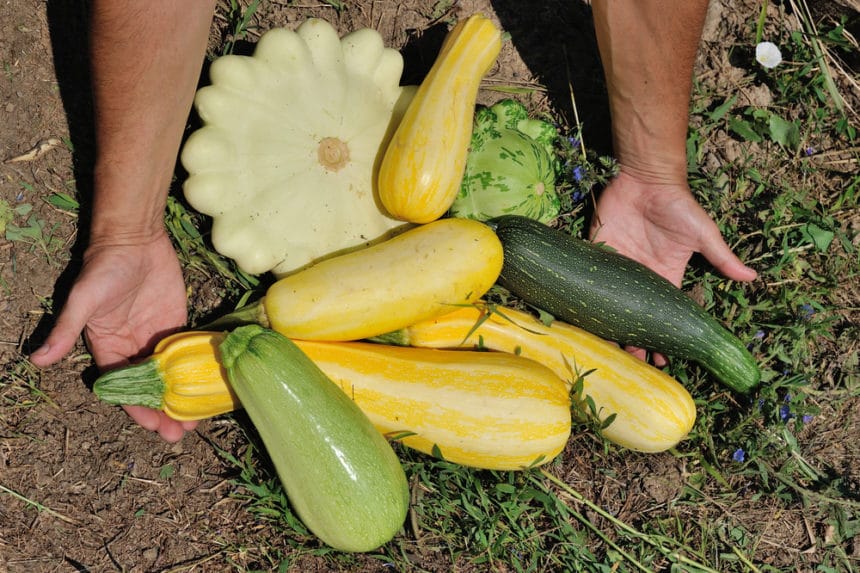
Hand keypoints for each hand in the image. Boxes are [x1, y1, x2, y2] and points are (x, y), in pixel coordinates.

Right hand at [30, 231, 196, 441]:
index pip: (122, 386)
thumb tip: (37, 361)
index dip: (136, 407)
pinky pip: (186, 352)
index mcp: (108, 347)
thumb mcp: (83, 300)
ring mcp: (155, 336)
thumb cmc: (104, 268)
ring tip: (196, 421)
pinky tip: (207, 388)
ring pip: (169, 375)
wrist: (134, 237)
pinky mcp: (176, 323)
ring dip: (181, 397)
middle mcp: (132, 346)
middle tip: (180, 434)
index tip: (153, 425)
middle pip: (148, 387)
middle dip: (162, 411)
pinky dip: (195, 371)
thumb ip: (65, 330)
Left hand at [589, 171, 756, 362]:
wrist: (645, 178)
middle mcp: (641, 276)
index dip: (664, 336)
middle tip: (635, 362)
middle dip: (636, 339)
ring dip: (613, 328)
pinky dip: (589, 301)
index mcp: (666, 275)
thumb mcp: (702, 233)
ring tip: (613, 351)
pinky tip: (588, 323)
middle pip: (637, 316)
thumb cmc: (677, 205)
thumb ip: (721, 257)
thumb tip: (752, 277)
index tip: (664, 360)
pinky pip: (592, 281)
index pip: (665, 314)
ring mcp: (618, 267)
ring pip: (613, 305)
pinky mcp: (597, 253)